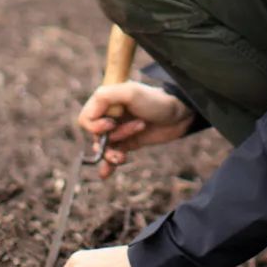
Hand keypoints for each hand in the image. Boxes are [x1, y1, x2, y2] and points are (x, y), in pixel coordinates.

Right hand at [78, 80, 193, 178]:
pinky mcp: (129, 143)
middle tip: (137, 127)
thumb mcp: (130, 92)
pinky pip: (113, 156)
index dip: (95, 125)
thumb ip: (106, 97)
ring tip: (123, 157)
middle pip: (95, 135)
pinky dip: (108, 165)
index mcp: (106, 101)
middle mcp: (110, 116)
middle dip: (110, 139)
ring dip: (111, 154)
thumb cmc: (155, 100)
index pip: (86, 118)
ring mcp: (119, 130)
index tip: (111, 124)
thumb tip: (89, 116)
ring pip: (104, 148)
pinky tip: (105, 174)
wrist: (180, 114)